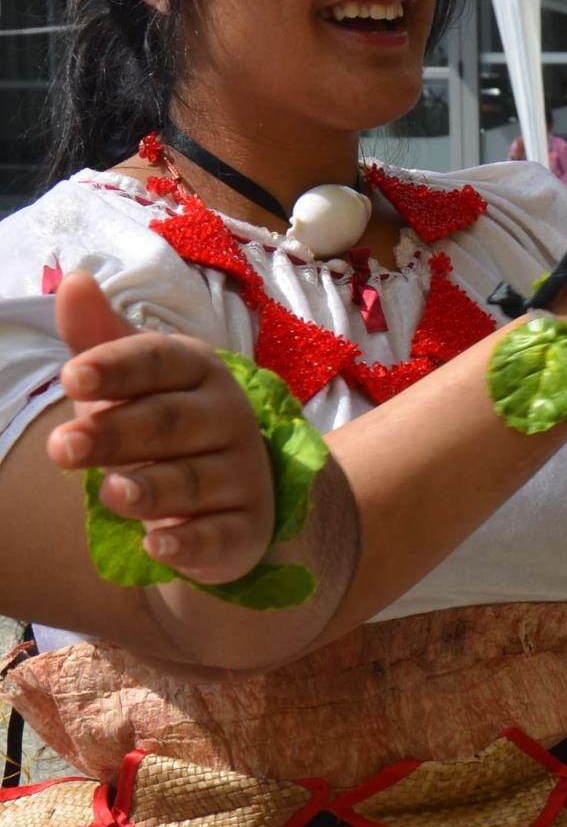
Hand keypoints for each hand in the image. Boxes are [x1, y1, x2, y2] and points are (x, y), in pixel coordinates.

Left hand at [45, 272, 275, 583]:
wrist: (227, 499)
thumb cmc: (161, 429)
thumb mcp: (126, 383)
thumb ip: (96, 339)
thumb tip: (74, 279)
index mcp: (199, 371)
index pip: (158, 361)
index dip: (115, 368)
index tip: (70, 376)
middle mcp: (229, 418)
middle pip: (170, 422)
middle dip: (116, 434)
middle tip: (63, 446)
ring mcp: (242, 476)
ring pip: (192, 481)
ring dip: (151, 487)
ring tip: (111, 493)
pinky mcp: (244, 530)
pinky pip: (220, 537)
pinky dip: (190, 544)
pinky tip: (157, 547)